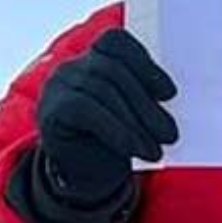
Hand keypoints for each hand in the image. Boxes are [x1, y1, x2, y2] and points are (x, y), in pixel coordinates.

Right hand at [36, 29, 177, 203]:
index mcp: (93, 59)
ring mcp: (57, 85)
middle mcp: (72, 67)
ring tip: (155, 149)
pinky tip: (133, 149)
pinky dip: (115, 130)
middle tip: (170, 134)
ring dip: (135, 123)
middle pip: (114, 71)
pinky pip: (87, 110)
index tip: (169, 94)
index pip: (116, 43)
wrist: (82, 180)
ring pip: (103, 91)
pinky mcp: (51, 108)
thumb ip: (144, 97)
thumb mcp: (133, 116)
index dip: (144, 64)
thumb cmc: (113, 144)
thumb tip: (169, 94)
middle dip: (146, 105)